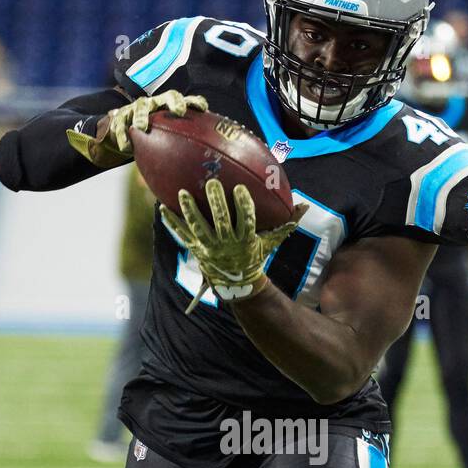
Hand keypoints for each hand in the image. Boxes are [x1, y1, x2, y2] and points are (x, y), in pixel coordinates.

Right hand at [66, 89, 207, 168]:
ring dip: (142, 116)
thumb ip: (179, 153)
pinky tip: (125, 147)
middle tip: (179, 111)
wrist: (122, 133)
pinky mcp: (120, 117)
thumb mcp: (164, 145)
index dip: (194, 102)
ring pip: (141, 108)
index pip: (187, 103)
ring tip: (141, 127)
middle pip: (167, 97)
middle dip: (174, 102)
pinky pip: (120, 126)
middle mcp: (156, 104)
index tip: (203, 108)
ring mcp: (137, 108)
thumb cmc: (151, 141)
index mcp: (169, 108)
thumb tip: (201, 181)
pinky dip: (122, 135)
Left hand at [159, 179, 306, 313]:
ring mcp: (209, 247)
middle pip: (221, 221)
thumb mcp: (271, 242)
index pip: (246, 220)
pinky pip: (182, 235)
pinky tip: (162, 208)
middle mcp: (226, 244)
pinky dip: (172, 222)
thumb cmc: (255, 257)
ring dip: (190, 210)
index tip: (240, 189)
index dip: (243, 205)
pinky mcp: (196, 249)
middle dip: (216, 202)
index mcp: (245, 240)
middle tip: (212, 183)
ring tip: (183, 193)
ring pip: (199, 227)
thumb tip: (305, 207)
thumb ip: (286, 224)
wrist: (237, 283)